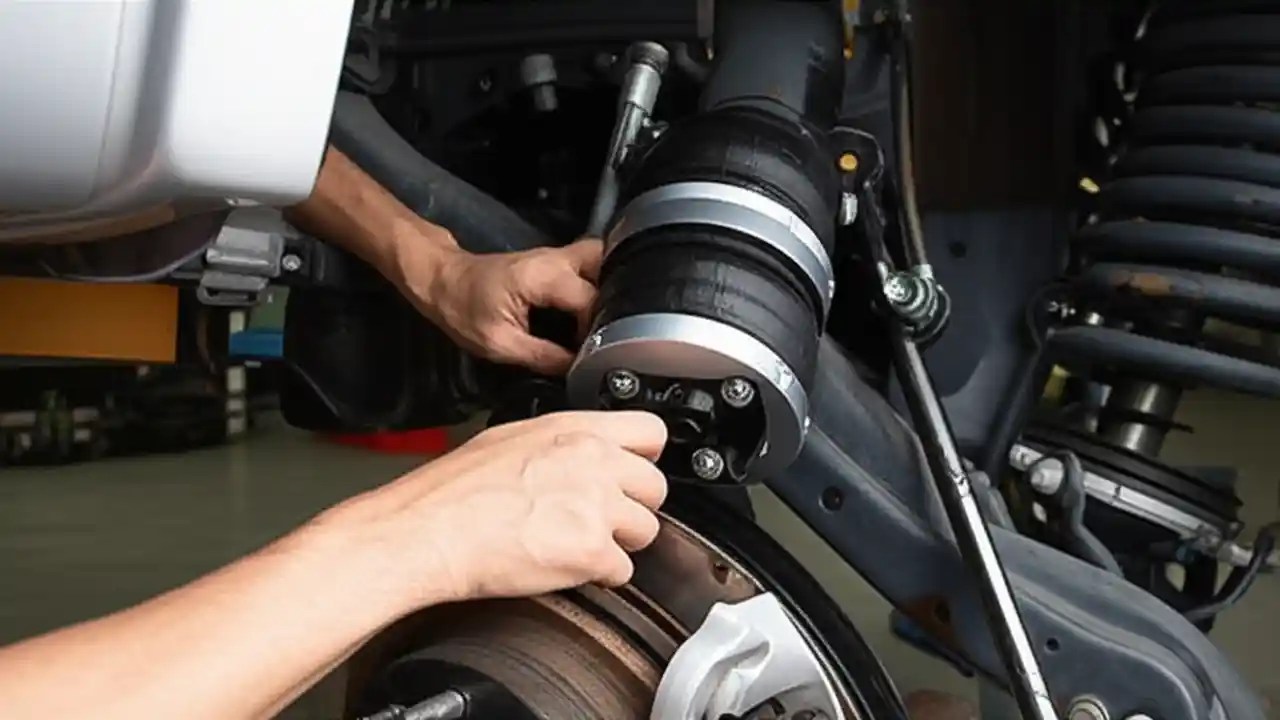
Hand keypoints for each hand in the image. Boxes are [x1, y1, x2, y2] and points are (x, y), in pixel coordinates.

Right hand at [317, 411, 667, 610]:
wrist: (426, 531)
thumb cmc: (452, 490)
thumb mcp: (511, 438)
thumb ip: (561, 442)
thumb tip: (580, 452)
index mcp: (576, 429)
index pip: (651, 433)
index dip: (643, 459)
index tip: (631, 474)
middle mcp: (595, 461)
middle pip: (656, 487)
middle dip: (632, 507)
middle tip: (601, 519)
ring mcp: (597, 507)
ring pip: (646, 531)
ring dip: (619, 543)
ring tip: (579, 545)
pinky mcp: (590, 552)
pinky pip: (622, 571)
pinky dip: (600, 576)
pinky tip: (568, 567)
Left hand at [400, 236, 603, 374]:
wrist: (443, 281)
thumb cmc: (463, 309)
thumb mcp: (500, 344)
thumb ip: (544, 358)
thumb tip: (578, 369)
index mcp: (544, 277)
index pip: (593, 300)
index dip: (600, 329)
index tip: (596, 351)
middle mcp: (558, 259)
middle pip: (608, 265)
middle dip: (618, 296)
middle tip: (616, 329)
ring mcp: (558, 256)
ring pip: (603, 259)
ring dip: (611, 286)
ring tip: (611, 319)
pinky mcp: (555, 261)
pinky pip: (589, 266)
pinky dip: (599, 284)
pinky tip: (597, 310)